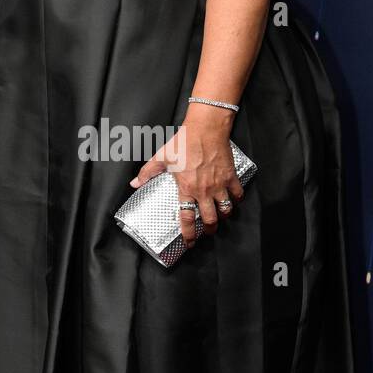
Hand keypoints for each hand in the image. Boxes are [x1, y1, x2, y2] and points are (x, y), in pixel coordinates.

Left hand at [129, 106, 244, 247]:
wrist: (205, 129)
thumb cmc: (184, 142)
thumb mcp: (162, 157)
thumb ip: (148, 172)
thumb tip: (135, 183)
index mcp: (187, 189)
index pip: (187, 219)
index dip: (189, 235)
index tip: (189, 243)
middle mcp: (204, 191)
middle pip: (210, 220)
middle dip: (210, 230)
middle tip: (208, 232)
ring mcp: (219, 185)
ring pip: (226, 210)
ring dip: (223, 217)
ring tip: (220, 217)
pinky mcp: (231, 177)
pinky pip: (238, 194)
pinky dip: (236, 200)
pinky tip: (233, 200)